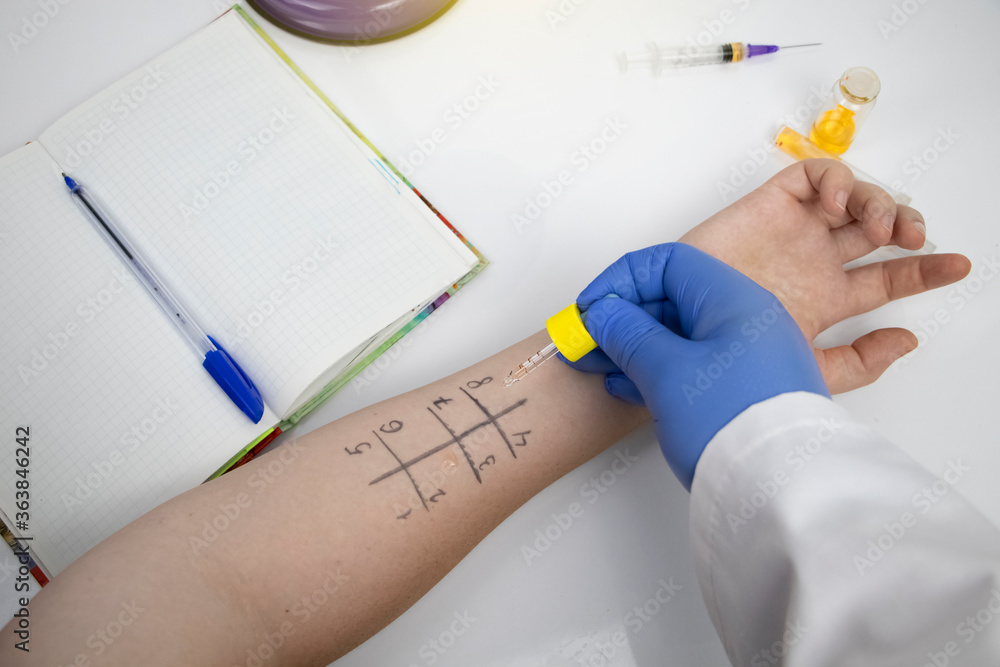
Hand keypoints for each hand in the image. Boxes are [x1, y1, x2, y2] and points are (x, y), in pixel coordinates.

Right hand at [579, 243, 827, 489]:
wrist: (783, 492)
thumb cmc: (731, 424)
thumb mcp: (665, 371)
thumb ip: (627, 333)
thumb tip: (603, 312)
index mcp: (736, 299)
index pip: (669, 263)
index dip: (621, 280)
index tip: (590, 308)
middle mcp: (748, 320)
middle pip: (674, 297)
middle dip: (623, 317)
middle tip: (585, 342)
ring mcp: (750, 356)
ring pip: (681, 334)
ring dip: (634, 345)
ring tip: (598, 368)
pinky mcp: (745, 389)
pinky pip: (694, 364)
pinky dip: (658, 369)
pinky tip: (628, 387)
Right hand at [679, 159, 970, 392]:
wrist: (674, 339)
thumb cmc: (726, 358)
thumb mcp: (803, 372)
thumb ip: (858, 364)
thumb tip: (907, 340)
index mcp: (825, 299)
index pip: (887, 279)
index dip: (925, 271)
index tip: (957, 268)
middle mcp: (813, 262)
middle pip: (877, 232)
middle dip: (907, 228)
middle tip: (914, 241)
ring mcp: (792, 232)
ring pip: (854, 200)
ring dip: (879, 204)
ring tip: (878, 229)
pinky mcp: (767, 207)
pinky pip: (811, 177)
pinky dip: (835, 179)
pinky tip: (839, 204)